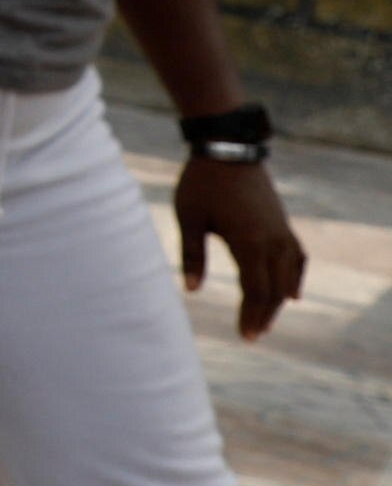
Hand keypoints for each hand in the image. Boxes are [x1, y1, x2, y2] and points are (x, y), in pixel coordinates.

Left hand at [178, 154, 308, 339]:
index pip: (255, 289)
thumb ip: (191, 255)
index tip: (245, 336)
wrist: (227, 149)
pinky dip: (295, 277)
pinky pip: (297, 257)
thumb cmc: (201, 183)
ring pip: (287, 275)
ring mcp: (282, 231)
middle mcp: (272, 239)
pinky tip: (292, 294)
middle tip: (253, 336)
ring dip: (278, 300)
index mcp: (248, 241)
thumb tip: (190, 290)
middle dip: (264, 314)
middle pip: (274, 288)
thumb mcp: (188, 218)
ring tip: (266, 321)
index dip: (251, 314)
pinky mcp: (283, 223)